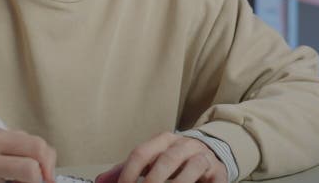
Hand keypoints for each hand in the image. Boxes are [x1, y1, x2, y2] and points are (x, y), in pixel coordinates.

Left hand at [96, 132, 226, 182]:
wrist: (209, 154)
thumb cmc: (174, 160)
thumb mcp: (150, 160)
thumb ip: (127, 170)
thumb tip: (100, 181)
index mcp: (163, 140)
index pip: (142, 152)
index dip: (129, 173)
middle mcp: (183, 145)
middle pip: (167, 159)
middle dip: (154, 180)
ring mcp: (202, 157)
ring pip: (192, 167)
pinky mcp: (218, 171)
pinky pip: (211, 179)